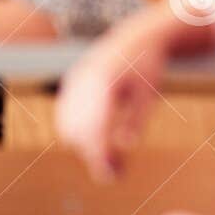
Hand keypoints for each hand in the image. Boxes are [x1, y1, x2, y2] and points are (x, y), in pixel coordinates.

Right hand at [54, 14, 173, 181]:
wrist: (137, 37)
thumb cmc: (147, 67)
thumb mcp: (149, 94)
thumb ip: (136, 119)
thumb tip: (124, 145)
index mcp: (105, 82)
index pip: (95, 128)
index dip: (100, 156)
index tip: (111, 177)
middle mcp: (84, 80)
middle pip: (78, 131)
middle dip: (93, 156)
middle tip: (117, 173)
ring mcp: (74, 81)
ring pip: (68, 127)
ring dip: (85, 147)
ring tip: (112, 157)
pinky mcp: (71, 83)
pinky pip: (65, 116)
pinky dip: (77, 133)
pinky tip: (99, 142)